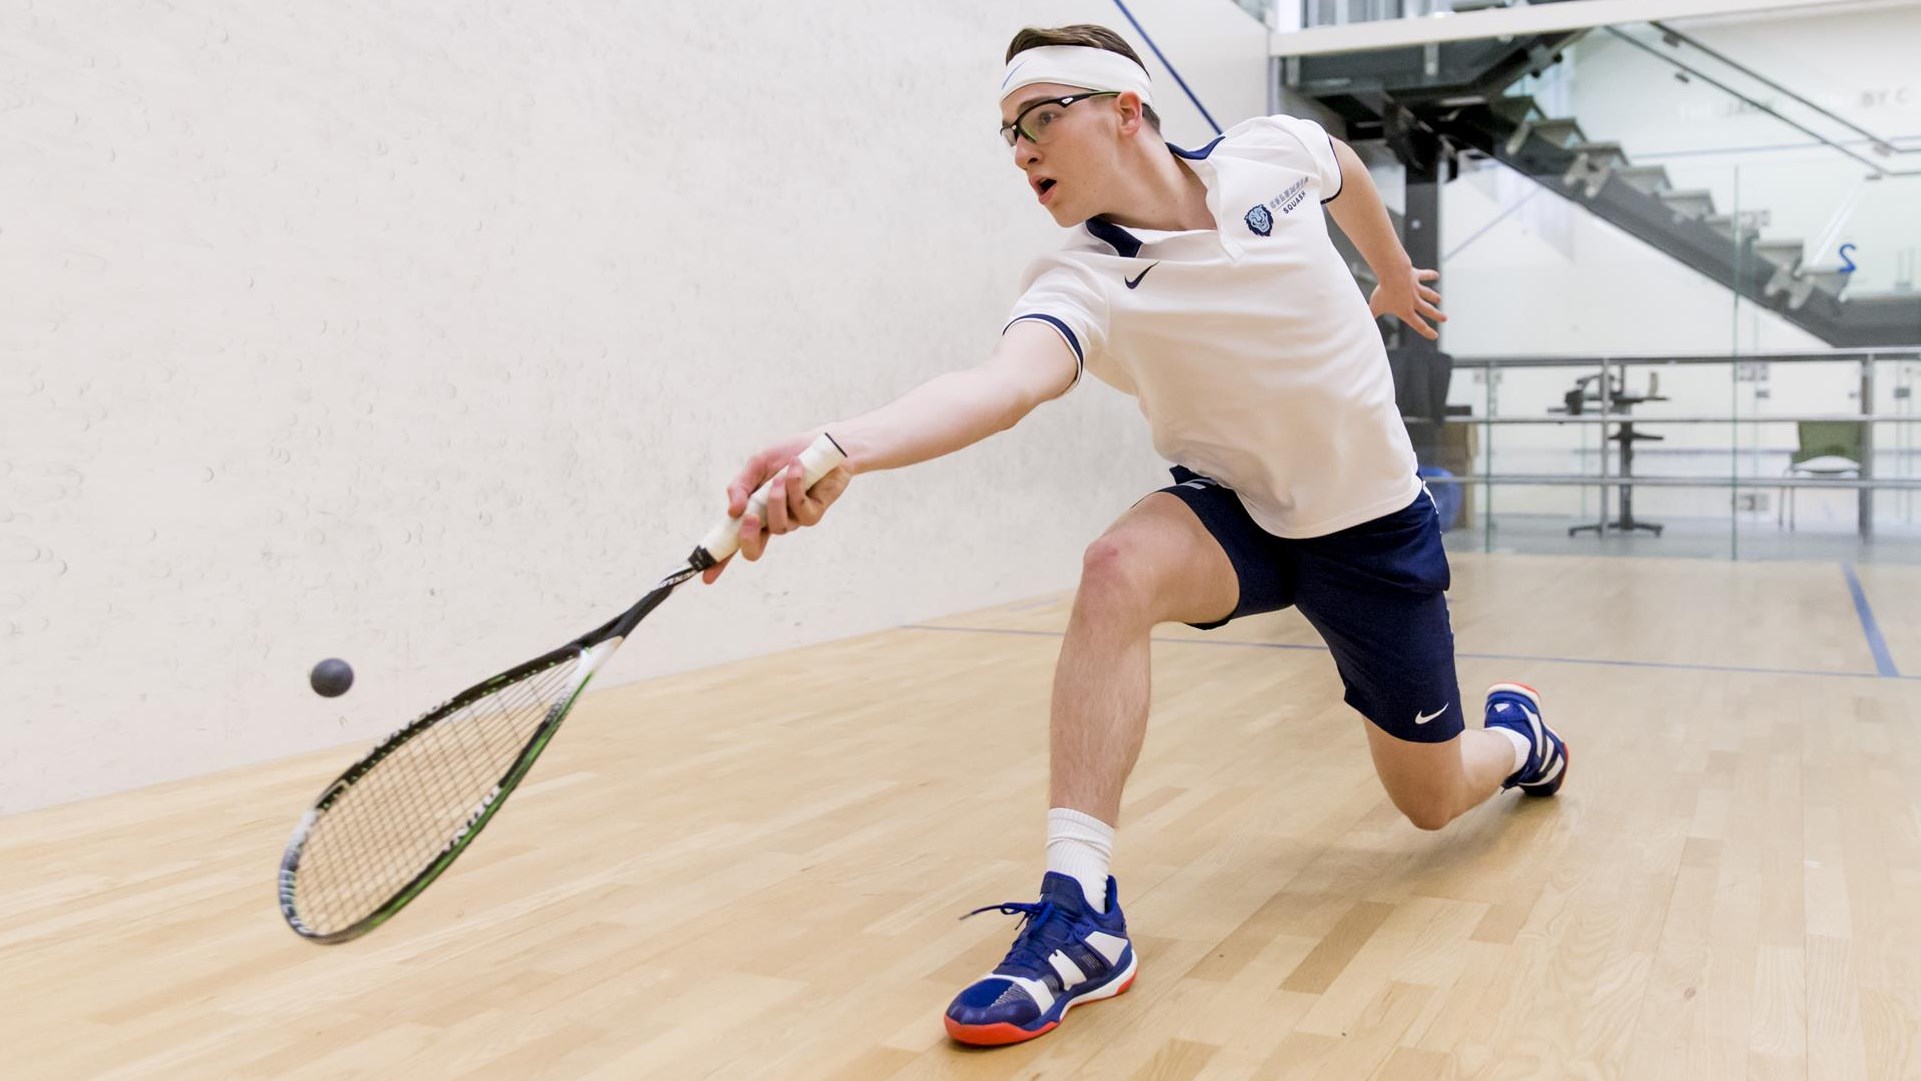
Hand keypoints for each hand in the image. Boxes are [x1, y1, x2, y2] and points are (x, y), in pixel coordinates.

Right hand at [702, 433, 852, 583]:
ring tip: (780, 476)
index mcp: (754, 512)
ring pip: (778, 526)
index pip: (733, 540)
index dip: (720, 560)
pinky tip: (797, 468)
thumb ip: (740, 487)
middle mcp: (772, 521)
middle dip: (748, 538)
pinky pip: (799, 510)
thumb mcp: (756, 465)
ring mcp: (793, 520)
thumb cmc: (788, 455)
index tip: (706, 577)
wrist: (823, 443)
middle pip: (754, 550)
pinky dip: (795, 486)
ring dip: (776, 498)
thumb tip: (732, 511)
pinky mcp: (813, 513)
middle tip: (750, 517)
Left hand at [1369, 266, 1444, 339]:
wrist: (1394, 274)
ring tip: (1439, 300)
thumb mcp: (1375, 307)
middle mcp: (1414, 300)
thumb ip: (1371, 316)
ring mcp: (1416, 288)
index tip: (1435, 336)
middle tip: (1445, 318)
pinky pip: (1425, 275)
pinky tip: (1436, 276)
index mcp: (1406, 311)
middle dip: (1436, 315)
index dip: (1426, 331)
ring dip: (1434, 297)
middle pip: (1428, 310)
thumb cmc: (1384, 291)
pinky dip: (1431, 275)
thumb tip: (1362, 327)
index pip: (1418, 325)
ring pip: (1428, 294)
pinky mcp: (1416, 276)